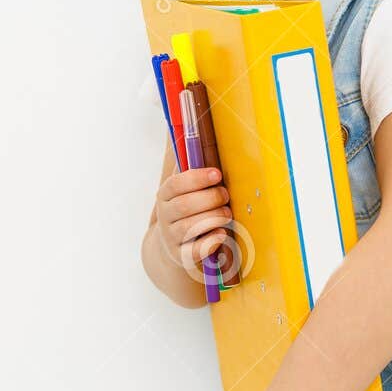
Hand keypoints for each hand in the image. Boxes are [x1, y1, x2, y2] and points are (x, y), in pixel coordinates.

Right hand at [153, 165, 232, 279]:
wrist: (172, 246)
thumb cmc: (187, 211)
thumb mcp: (184, 190)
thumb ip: (189, 168)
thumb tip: (195, 134)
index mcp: (165, 195)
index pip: (175, 184)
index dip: (197, 178)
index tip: (217, 174)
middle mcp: (165, 216)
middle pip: (184, 205)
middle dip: (210, 198)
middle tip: (225, 196)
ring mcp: (171, 237)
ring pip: (190, 227)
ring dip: (214, 218)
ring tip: (227, 213)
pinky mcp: (181, 256)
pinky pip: (195, 250)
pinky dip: (210, 241)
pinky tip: (221, 233)